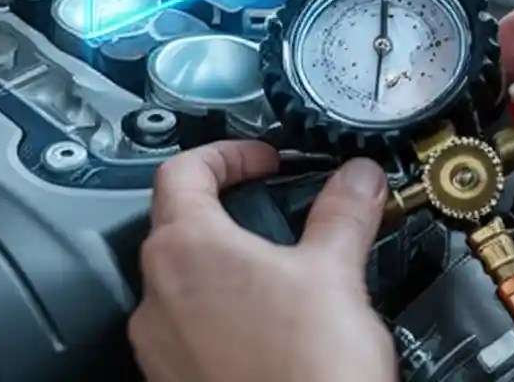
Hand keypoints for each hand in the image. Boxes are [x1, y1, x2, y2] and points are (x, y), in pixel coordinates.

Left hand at [130, 139, 397, 381]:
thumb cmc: (307, 374)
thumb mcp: (336, 275)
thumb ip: (343, 214)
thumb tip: (357, 180)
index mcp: (186, 249)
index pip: (183, 171)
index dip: (227, 154)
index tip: (263, 160)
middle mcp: (157, 294)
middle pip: (178, 225)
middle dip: (228, 210)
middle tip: (273, 209)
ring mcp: (158, 344)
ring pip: (181, 282)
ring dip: (224, 265)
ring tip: (278, 274)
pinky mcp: (170, 381)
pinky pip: (186, 331)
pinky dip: (220, 315)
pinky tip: (266, 329)